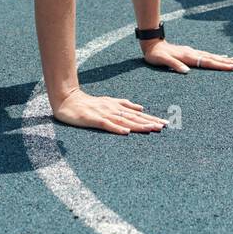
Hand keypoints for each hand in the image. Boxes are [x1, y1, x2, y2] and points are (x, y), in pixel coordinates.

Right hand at [51, 87, 168, 134]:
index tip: (165, 123)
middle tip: (163, 127)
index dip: (151, 118)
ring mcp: (104, 114)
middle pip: (134, 118)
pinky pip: (107, 125)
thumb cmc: (89, 104)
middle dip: (149, 122)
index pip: (138, 114)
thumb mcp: (109, 102)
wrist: (68, 101)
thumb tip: (141, 108)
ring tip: (151, 129)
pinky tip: (126, 132)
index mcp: (117, 106)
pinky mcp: (93, 119)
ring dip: (138, 125)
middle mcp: (113, 109)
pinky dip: (117, 128)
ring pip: (124, 121)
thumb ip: (124, 104)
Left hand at [142, 39, 232, 73]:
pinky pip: (206, 55)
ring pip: (211, 56)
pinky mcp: (190, 52)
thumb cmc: (156, 55)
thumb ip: (174, 65)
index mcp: (188, 56)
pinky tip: (221, 57)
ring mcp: (192, 52)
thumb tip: (187, 72)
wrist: (152, 44)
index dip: (220, 65)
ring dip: (224, 58)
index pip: (207, 61)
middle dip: (227, 62)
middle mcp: (192, 53)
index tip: (232, 66)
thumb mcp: (162, 60)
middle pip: (213, 58)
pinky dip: (216, 56)